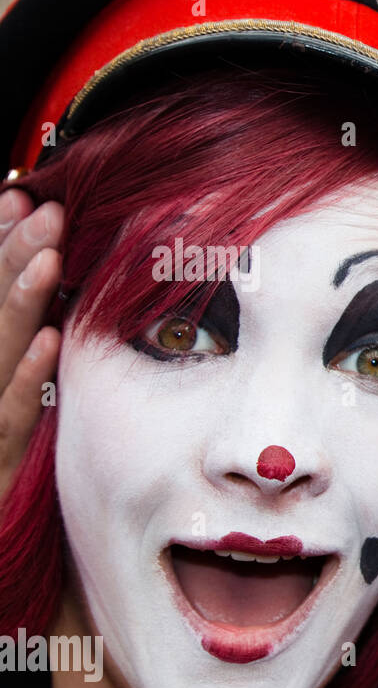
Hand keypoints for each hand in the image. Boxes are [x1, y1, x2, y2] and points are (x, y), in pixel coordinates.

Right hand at [0, 188, 62, 500]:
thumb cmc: (8, 489)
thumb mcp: (17, 420)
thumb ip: (28, 366)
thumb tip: (58, 318)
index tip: (20, 198)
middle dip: (10, 257)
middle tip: (44, 210)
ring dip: (18, 302)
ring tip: (47, 255)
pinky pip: (9, 421)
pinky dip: (25, 379)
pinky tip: (49, 342)